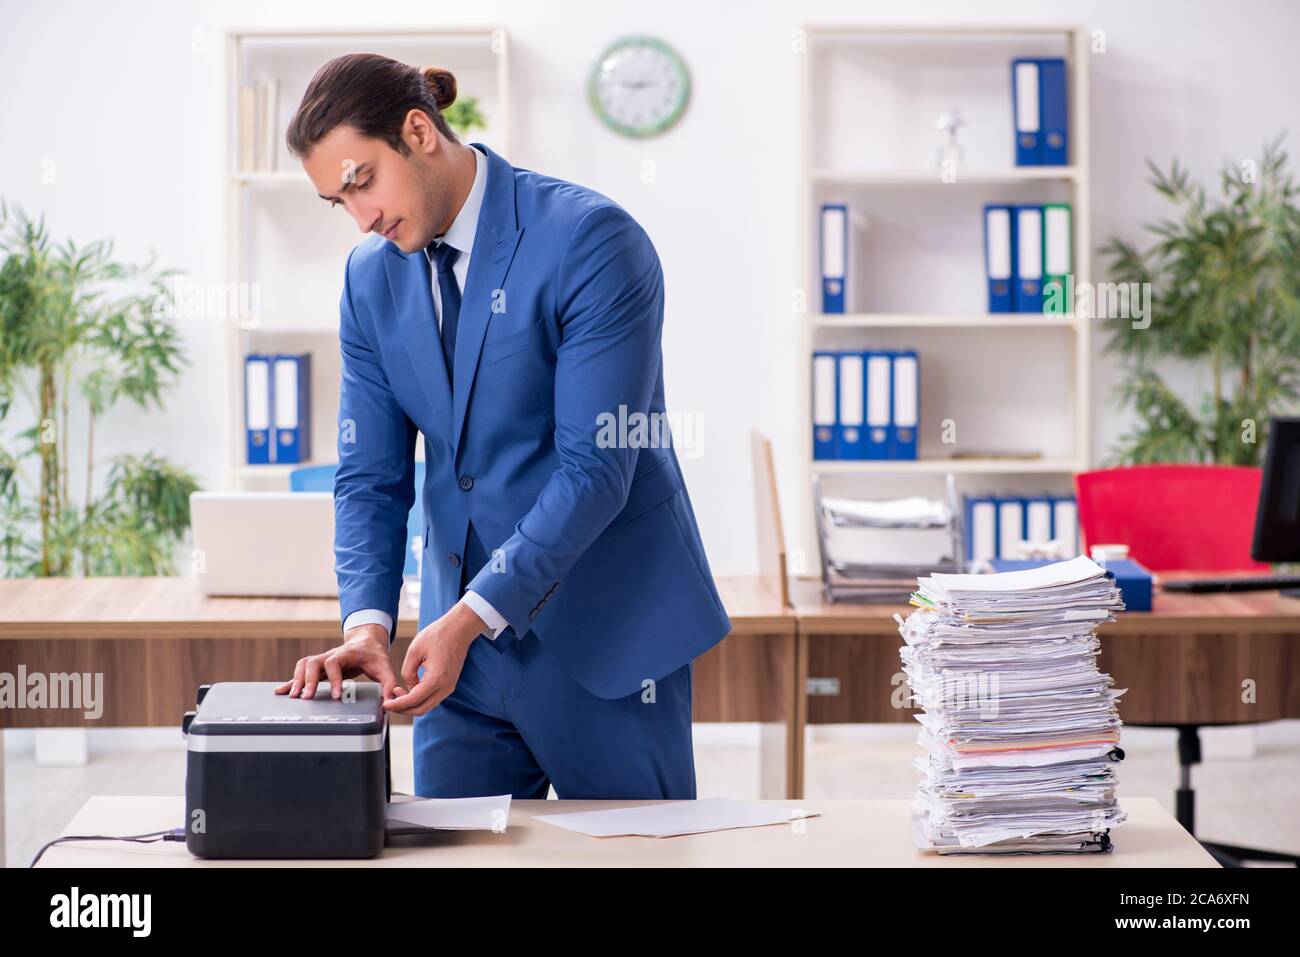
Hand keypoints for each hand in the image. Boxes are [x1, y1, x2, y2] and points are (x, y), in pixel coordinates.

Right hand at [274, 623, 405, 702]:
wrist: (367, 641)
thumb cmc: (374, 655)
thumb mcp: (385, 667)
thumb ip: (389, 684)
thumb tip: (391, 701)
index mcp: (347, 653)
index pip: (334, 662)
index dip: (333, 678)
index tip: (336, 695)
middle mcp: (331, 655)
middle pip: (313, 662)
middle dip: (309, 680)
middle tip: (308, 698)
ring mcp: (323, 660)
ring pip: (304, 664)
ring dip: (298, 679)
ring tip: (295, 697)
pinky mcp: (319, 667)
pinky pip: (301, 671)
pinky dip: (291, 680)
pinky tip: (282, 691)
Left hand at [385, 601, 486, 716]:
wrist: (459, 628)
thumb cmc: (438, 634)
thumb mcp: (414, 651)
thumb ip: (407, 672)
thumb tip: (407, 687)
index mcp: (436, 678)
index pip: (413, 700)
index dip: (396, 705)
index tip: (385, 704)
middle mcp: (445, 686)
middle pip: (421, 710)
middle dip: (403, 709)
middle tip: (389, 702)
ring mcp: (449, 686)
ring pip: (427, 706)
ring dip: (411, 705)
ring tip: (397, 695)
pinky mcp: (449, 683)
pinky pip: (433, 698)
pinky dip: (420, 700)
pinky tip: (409, 691)